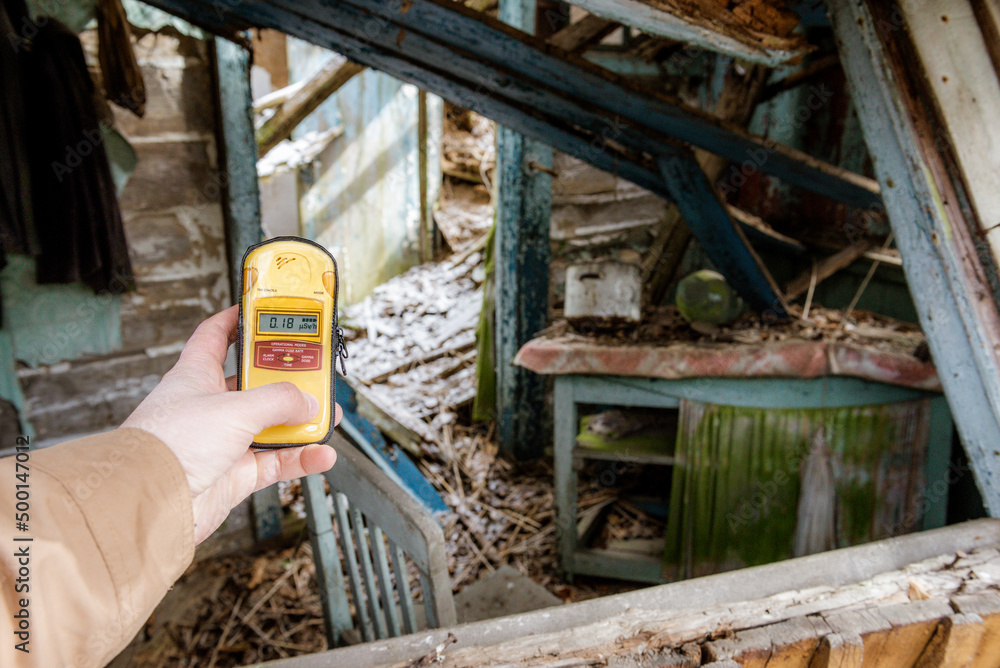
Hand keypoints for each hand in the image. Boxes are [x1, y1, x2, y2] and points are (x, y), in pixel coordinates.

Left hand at [122, 306, 339, 543]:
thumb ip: (278, 400)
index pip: (215, 336)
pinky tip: (321, 455)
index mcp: (195, 376)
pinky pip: (275, 462)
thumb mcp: (234, 408)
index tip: (264, 313)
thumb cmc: (170, 445)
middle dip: (287, 379)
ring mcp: (222, 442)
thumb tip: (309, 402)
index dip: (238, 321)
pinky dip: (300, 459)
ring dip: (301, 421)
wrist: (150, 504)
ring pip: (271, 425)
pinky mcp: (233, 475)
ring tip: (328, 416)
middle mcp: (209, 406)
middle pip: (255, 383)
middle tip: (315, 372)